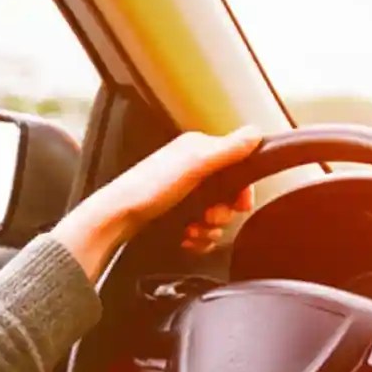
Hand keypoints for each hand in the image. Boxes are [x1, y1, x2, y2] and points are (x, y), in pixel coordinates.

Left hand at [52, 127, 262, 279]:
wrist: (115, 221)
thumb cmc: (145, 190)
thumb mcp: (192, 166)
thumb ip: (226, 150)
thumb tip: (255, 133)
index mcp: (197, 151)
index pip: (237, 166)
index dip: (242, 188)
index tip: (240, 203)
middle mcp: (192, 171)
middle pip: (229, 196)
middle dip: (223, 213)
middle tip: (209, 218)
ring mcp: (185, 196)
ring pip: (217, 218)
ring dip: (209, 230)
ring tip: (193, 230)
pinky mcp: (177, 217)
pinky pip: (202, 232)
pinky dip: (198, 239)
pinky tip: (187, 237)